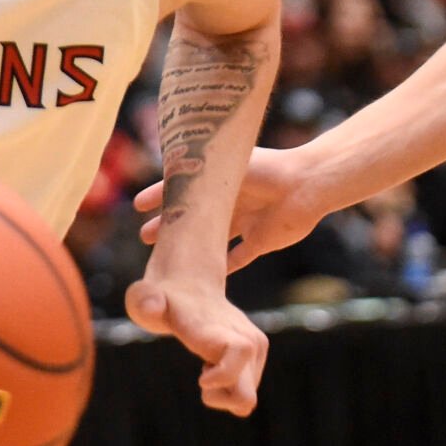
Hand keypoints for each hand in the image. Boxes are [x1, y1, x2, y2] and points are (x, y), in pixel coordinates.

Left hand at [124, 273, 267, 416]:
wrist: (190, 283)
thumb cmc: (161, 298)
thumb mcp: (143, 297)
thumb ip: (143, 301)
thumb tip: (152, 307)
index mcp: (217, 328)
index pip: (242, 351)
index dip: (225, 374)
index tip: (201, 379)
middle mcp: (244, 337)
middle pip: (247, 396)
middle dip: (221, 400)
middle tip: (201, 377)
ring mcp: (254, 346)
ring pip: (246, 399)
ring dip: (223, 393)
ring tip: (205, 366)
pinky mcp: (257, 353)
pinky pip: (246, 393)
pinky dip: (228, 390)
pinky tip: (212, 367)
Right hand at [134, 146, 319, 272]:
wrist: (307, 185)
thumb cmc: (267, 169)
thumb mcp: (227, 167)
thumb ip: (199, 173)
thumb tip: (167, 166)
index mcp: (222, 179)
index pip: (184, 188)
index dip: (161, 195)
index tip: (137, 206)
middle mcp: (232, 200)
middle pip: (195, 217)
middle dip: (170, 226)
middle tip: (146, 237)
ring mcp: (246, 222)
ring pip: (212, 241)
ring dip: (193, 250)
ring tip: (168, 260)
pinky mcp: (260, 241)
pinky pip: (238, 258)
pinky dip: (224, 269)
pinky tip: (204, 279)